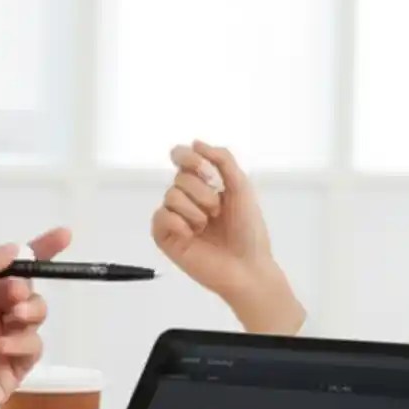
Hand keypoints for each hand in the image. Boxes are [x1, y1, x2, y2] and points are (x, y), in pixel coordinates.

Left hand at [0, 228, 71, 408]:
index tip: (64, 236)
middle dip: (25, 288)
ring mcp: (2, 342)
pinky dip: (23, 342)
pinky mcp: (12, 370)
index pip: (9, 265)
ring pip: (37, 315)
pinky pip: (34, 347)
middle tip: (11, 298)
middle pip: (28, 289)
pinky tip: (1, 347)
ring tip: (13, 318)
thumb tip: (14, 249)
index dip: (38, 250)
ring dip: (32, 310)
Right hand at [151, 141, 304, 333]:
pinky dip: (178, 223)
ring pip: (170, 195)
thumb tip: (196, 142)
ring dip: (194, 210)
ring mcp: (175, 218)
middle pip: (179, 177)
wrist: (247, 266)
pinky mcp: (166, 237)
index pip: (182, 158)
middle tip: (217, 212)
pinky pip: (160, 216)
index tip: (204, 169)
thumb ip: (222, 160)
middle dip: (203, 192)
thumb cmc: (248, 231)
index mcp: (205, 185)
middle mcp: (188, 199)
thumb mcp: (241, 187)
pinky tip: (192, 235)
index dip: (187, 157)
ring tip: (207, 226)